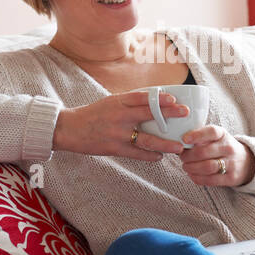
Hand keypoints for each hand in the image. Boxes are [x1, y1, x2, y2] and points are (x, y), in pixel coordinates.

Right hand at [54, 92, 191, 160]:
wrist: (69, 129)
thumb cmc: (93, 114)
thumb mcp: (110, 102)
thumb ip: (130, 102)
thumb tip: (155, 101)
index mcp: (118, 101)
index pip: (142, 97)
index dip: (159, 98)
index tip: (174, 99)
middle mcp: (119, 115)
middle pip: (148, 114)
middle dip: (169, 114)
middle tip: (185, 114)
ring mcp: (117, 133)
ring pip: (146, 139)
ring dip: (164, 144)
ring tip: (179, 147)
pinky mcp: (114, 148)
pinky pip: (136, 153)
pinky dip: (149, 156)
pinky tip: (160, 157)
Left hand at [178, 125, 254, 188]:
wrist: (246, 162)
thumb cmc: (223, 148)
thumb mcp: (216, 137)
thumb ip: (200, 137)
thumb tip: (179, 142)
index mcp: (223, 134)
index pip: (211, 132)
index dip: (197, 135)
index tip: (184, 139)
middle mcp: (228, 148)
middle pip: (204, 152)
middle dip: (188, 156)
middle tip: (182, 157)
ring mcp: (231, 163)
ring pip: (207, 167)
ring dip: (192, 168)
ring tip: (186, 166)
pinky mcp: (231, 178)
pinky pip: (211, 180)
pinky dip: (197, 178)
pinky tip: (192, 174)